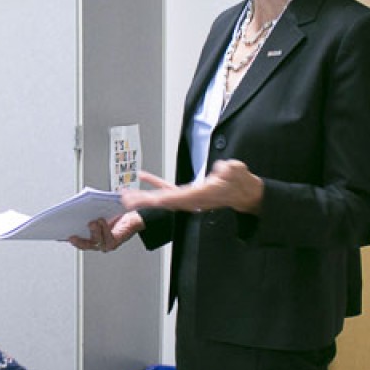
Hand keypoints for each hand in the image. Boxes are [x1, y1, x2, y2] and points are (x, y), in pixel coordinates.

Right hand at [68, 211, 142, 252]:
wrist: (133, 216)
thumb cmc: (114, 213)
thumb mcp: (97, 210)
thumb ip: (87, 210)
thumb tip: (77, 204)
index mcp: (87, 236)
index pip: (74, 238)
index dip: (64, 237)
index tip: (58, 233)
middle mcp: (95, 242)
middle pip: (83, 244)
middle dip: (78, 240)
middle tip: (71, 234)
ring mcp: (104, 244)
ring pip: (95, 241)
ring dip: (93, 231)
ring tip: (92, 222)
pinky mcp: (114, 242)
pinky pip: (107, 238)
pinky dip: (104, 229)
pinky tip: (101, 220)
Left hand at [118, 161, 262, 214]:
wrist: (244, 192)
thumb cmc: (239, 183)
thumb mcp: (238, 172)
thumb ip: (230, 170)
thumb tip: (222, 168)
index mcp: (200, 195)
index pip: (176, 198)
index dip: (160, 198)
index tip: (146, 200)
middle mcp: (190, 200)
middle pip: (163, 201)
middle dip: (144, 202)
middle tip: (125, 200)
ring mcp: (187, 198)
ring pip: (162, 197)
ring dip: (144, 196)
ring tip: (127, 194)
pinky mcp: (188, 193)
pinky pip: (167, 189)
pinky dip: (155, 183)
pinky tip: (143, 176)